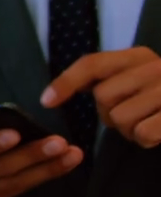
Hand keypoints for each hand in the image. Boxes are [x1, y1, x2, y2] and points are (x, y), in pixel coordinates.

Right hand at [0, 93, 82, 196]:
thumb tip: (4, 113)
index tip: (16, 134)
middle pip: (1, 167)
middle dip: (32, 155)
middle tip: (59, 143)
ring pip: (16, 181)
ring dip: (47, 168)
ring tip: (72, 154)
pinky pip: (22, 187)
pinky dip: (45, 176)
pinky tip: (65, 163)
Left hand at [44, 47, 160, 146]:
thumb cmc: (160, 97)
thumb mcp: (139, 78)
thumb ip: (108, 78)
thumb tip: (58, 93)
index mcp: (138, 56)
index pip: (92, 64)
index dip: (66, 82)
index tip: (46, 101)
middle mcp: (153, 67)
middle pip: (103, 95)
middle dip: (107, 114)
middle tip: (128, 116)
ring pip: (120, 117)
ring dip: (127, 130)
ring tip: (143, 124)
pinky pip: (142, 133)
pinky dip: (144, 140)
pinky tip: (156, 134)